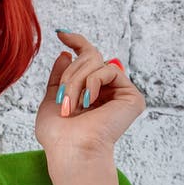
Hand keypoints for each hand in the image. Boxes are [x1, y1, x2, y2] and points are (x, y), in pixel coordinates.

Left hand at [34, 31, 145, 164]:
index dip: (76, 41)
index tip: (61, 33)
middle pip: (89, 56)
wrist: (71, 151)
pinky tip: (88, 102)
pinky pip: (109, 70)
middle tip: (63, 98)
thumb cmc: (59, 136)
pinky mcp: (131, 96)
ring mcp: (119, 93)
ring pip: (96, 61)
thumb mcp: (52, 100)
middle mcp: (107, 90)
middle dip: (70, 73)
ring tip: (71, 105)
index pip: (87, 58)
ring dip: (76, 81)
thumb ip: (59, 77)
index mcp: (89, 92)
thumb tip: (66, 53)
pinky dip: (92, 82)